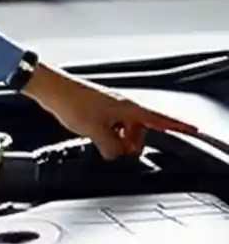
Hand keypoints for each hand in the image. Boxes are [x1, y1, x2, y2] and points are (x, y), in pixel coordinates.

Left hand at [22, 63, 198, 158]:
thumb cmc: (71, 102)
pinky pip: (112, 126)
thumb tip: (118, 155)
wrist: (50, 88)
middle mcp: (122, 105)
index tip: (192, 130)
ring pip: (125, 129)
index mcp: (128, 107)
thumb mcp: (95, 131)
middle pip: (141, 129)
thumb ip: (112, 147)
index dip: (177, 126)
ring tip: (102, 141)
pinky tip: (95, 135)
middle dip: (132, 142)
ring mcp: (110, 106)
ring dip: (118, 139)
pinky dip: (108, 134)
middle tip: (116, 148)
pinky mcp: (98, 109)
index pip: (159, 119)